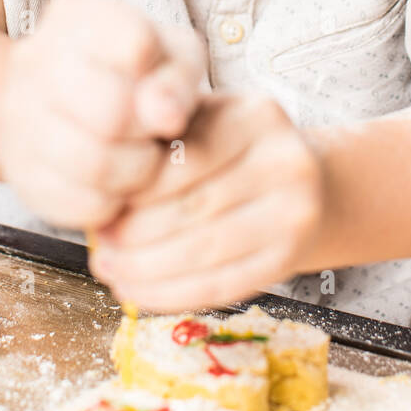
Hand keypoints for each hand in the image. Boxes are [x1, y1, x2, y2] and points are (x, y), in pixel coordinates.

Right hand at [0, 0, 206, 228]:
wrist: (73, 112)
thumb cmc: (137, 78)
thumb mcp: (173, 58)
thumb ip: (178, 77)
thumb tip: (165, 116)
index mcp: (75, 16)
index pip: (136, 43)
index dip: (164, 76)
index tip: (160, 86)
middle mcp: (32, 58)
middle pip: (111, 110)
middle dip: (149, 130)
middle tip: (154, 132)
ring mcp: (15, 117)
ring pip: (94, 162)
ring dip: (136, 170)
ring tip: (140, 158)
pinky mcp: (18, 173)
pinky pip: (78, 203)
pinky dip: (111, 201)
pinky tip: (114, 182)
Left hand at [89, 91, 327, 310]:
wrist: (311, 184)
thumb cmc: (236, 151)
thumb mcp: (206, 120)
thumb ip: (161, 138)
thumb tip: (101, 189)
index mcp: (255, 117)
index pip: (185, 158)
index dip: (137, 187)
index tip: (100, 201)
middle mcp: (285, 162)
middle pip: (193, 208)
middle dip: (134, 233)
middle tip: (99, 243)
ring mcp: (294, 214)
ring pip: (205, 251)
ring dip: (146, 269)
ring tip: (110, 269)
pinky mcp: (289, 259)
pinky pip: (222, 285)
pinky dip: (172, 294)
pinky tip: (138, 291)